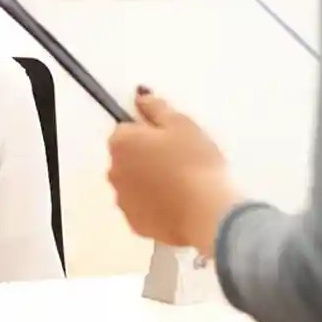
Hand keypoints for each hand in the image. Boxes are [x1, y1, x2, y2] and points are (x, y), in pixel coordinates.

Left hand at [107, 89, 242, 257]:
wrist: (207, 212)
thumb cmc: (195, 162)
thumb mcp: (181, 124)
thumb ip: (156, 108)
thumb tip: (139, 96)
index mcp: (121, 143)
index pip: (127, 129)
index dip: (150, 133)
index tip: (172, 140)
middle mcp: (113, 171)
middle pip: (127, 158)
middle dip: (146, 158)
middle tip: (180, 161)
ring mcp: (122, 201)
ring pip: (133, 185)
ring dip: (149, 183)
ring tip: (181, 186)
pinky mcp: (136, 225)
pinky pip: (143, 209)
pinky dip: (155, 206)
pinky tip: (178, 205)